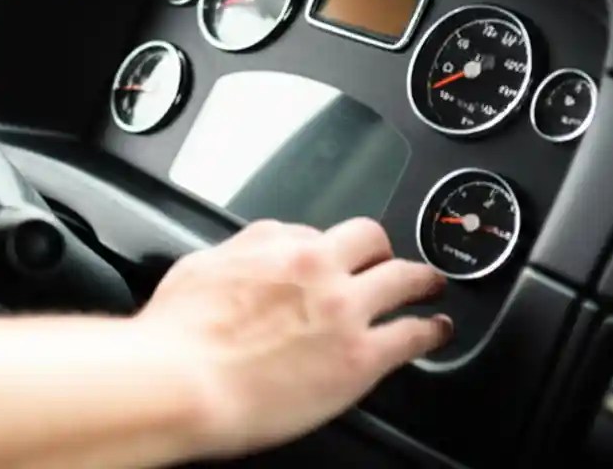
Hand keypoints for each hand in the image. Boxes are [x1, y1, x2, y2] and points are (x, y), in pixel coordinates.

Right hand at [137, 217, 451, 458]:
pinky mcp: (360, 356)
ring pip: (405, 277)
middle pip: (370, 239)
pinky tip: (437, 330)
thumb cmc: (175, 336)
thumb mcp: (198, 270)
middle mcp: (316, 266)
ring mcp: (344, 309)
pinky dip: (432, 329)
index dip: (325, 247)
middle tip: (387, 261)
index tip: (329, 258)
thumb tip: (249, 258)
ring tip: (432, 285)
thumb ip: (236, 256)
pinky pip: (413, 334)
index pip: (313, 230)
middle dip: (381, 250)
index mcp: (274, 244)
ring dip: (422, 280)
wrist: (179, 382)